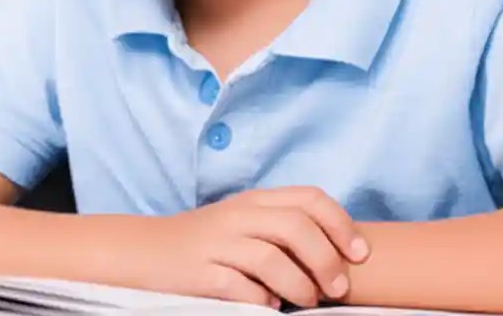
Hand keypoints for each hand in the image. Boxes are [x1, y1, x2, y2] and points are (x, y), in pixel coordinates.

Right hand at [148, 187, 368, 308]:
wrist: (143, 252)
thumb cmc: (204, 243)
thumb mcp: (243, 222)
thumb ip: (282, 226)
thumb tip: (340, 253)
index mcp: (253, 201)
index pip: (309, 198)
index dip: (342, 225)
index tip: (359, 254)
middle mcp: (236, 216)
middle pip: (296, 227)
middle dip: (326, 261)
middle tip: (337, 288)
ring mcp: (216, 244)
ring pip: (272, 259)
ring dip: (300, 287)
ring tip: (305, 301)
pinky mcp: (200, 274)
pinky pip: (242, 289)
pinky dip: (262, 302)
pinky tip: (266, 307)